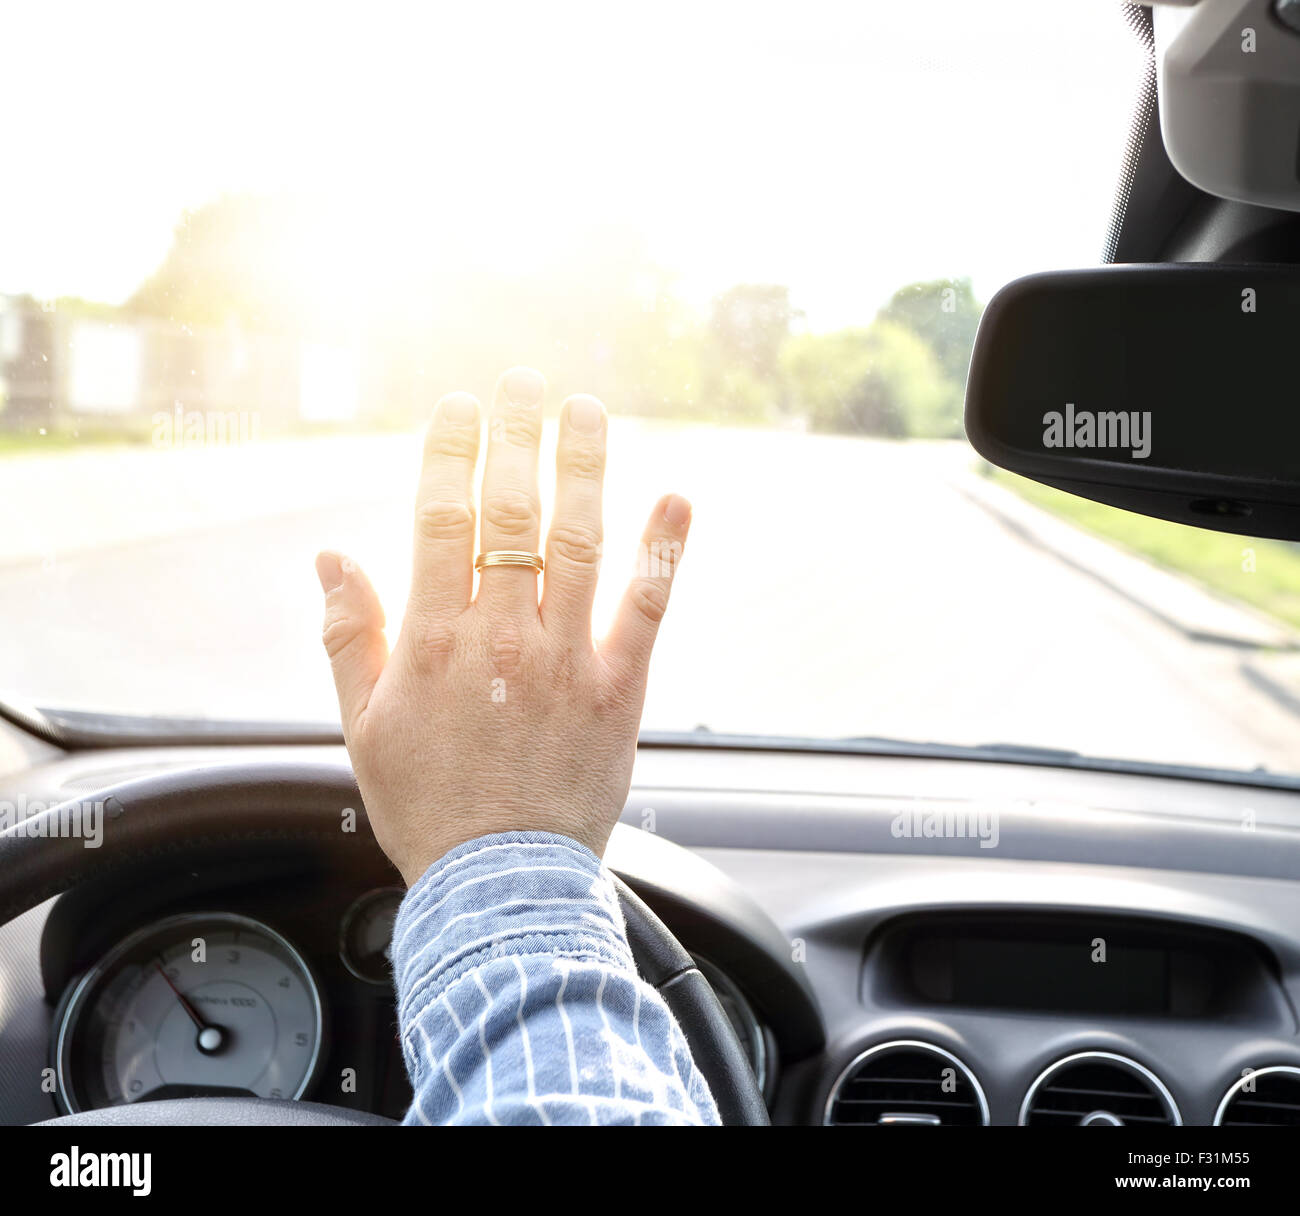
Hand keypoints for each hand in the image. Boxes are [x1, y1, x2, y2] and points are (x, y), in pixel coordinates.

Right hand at [315, 367, 691, 885]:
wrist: (499, 885)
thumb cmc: (428, 805)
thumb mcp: (363, 727)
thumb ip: (350, 636)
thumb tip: (332, 556)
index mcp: (433, 642)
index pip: (441, 519)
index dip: (450, 453)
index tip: (458, 407)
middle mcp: (502, 637)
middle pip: (511, 513)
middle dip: (516, 437)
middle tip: (522, 384)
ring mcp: (568, 659)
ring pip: (579, 541)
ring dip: (585, 466)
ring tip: (585, 410)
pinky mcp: (621, 688)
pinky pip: (647, 606)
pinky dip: (664, 549)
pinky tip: (676, 497)